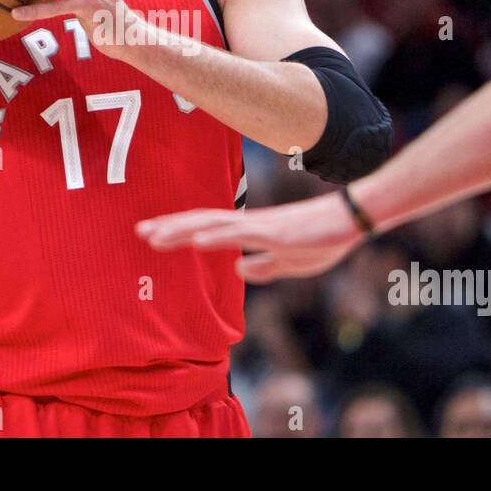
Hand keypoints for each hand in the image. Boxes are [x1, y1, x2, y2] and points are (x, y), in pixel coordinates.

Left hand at [136, 191, 368, 282]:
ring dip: (182, 230)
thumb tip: (238, 270)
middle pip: (201, 222)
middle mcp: (249, 223)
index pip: (207, 228)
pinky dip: (215, 235)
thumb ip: (264, 266)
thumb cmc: (324, 238)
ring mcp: (260, 225)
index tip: (152, 235)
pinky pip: (240, 233)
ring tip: (154, 236)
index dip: (179, 231)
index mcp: (251, 230)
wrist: (352, 219)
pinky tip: (196, 240)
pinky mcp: (275, 231)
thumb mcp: (290, 262)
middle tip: (138, 232)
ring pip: (212, 225)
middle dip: (169, 228)